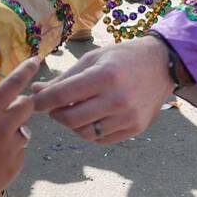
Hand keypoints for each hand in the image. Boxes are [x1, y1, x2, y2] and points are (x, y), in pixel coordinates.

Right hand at [0, 57, 39, 196]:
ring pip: (24, 131)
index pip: (13, 85)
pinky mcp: (14, 168)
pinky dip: (10, 152)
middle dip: (22, 104)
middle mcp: (4, 128)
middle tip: (9, 111)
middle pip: (27, 106)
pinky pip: (19, 153)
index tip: (36, 61)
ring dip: (14, 131)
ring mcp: (11, 149)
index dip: (25, 71)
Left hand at [31, 37, 171, 143]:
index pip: (62, 95)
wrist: (163, 65)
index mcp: (104, 76)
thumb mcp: (93, 59)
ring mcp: (127, 117)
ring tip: (75, 110)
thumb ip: (65, 78)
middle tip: (53, 107)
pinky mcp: (135, 128)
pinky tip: (92, 117)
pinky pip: (100, 138)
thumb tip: (36, 91)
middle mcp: (117, 99)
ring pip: (83, 133)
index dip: (42, 101)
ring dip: (72, 124)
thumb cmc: (123, 57)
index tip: (34, 102)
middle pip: (70, 119)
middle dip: (55, 114)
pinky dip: (90, 130)